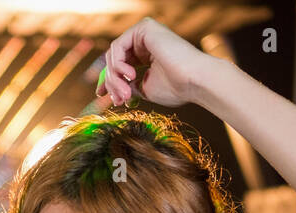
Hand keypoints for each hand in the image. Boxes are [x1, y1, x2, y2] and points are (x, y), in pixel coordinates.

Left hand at [92, 17, 213, 108]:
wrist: (194, 80)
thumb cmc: (175, 87)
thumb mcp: (144, 89)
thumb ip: (128, 86)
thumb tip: (111, 90)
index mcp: (146, 53)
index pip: (119, 63)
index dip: (108, 80)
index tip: (101, 95)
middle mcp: (144, 40)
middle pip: (114, 60)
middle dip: (112, 83)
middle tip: (119, 100)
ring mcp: (144, 32)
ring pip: (113, 55)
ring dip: (115, 78)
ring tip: (126, 93)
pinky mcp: (143, 28)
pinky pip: (117, 47)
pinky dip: (118, 65)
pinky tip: (131, 76)